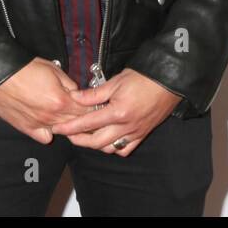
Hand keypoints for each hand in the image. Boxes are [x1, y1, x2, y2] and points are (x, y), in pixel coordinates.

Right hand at [0, 57, 97, 143]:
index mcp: (61, 101)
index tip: (97, 107)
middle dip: (84, 120)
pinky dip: (49, 133)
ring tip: (69, 118)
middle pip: (77, 124)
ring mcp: (39, 124)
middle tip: (87, 114)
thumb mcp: (54, 69)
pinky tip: (50, 124)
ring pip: (62, 132)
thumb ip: (70, 85)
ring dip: (69, 126)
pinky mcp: (26, 128)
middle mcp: (51, 117)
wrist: (0, 74)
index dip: (94, 109)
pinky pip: (44, 137)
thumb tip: (78, 94)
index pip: (87, 111)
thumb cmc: (25, 69)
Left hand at [48, 68, 183, 156]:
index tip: (58, 128)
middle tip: (69, 134)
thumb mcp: (116, 81)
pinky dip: (114, 147)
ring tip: (86, 135)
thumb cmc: (144, 78)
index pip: (88, 123)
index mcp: (117, 112)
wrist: (169, 81)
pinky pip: (125, 148)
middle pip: (96, 142)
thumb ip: (94, 93)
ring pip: (110, 148)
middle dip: (79, 140)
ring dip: (96, 145)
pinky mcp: (143, 134)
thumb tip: (75, 97)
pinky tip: (108, 139)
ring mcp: (135, 132)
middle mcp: (126, 126)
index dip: (70, 127)